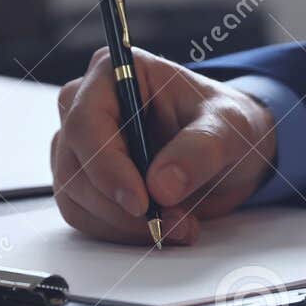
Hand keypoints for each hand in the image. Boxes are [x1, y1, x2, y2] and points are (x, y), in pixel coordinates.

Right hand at [51, 47, 276, 243]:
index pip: (86, 123)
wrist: (230, 153)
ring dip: (125, 225)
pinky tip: (163, 227)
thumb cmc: (225, 124)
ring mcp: (81, 146)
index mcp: (116, 73)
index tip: (141, 203)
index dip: (107, 167)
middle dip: (122, 206)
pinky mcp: (85, 181)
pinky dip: (123, 232)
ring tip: (180, 224)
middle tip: (175, 221)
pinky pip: (85, 217)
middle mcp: (87, 106)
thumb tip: (161, 185)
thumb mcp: (229, 127)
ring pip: (75, 197)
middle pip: (74, 165)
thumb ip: (200, 150)